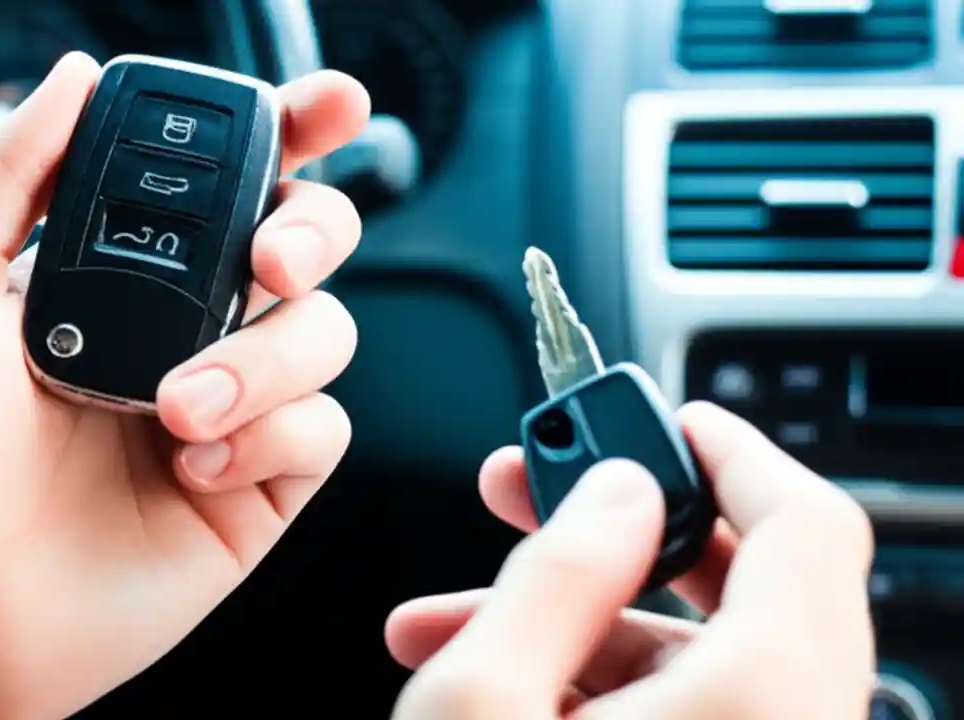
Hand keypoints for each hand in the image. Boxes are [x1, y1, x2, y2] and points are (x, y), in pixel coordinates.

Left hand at [0, 53, 368, 717]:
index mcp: (116, 274)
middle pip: (304, 244)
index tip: (327, 108)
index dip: (289, 135)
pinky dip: (267, 438)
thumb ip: (15, 167)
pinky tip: (190, 468)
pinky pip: (321, 432)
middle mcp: (181, 335)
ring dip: (263, 361)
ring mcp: (226, 413)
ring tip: (175, 408)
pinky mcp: (256, 489)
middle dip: (310, 231)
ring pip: (326, 335)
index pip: (223, 182)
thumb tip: (74, 78)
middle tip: (267, 261)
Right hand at [385, 402, 875, 718]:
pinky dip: (597, 682)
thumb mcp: (478, 701)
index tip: (671, 421)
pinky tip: (484, 674)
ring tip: (451, 619)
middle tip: (537, 496)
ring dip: (581, 618)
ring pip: (699, 656)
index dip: (736, 451)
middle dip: (622, 530)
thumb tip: (613, 492)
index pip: (808, 525)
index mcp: (762, 701)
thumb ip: (555, 576)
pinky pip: (688, 712)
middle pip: (749, 585)